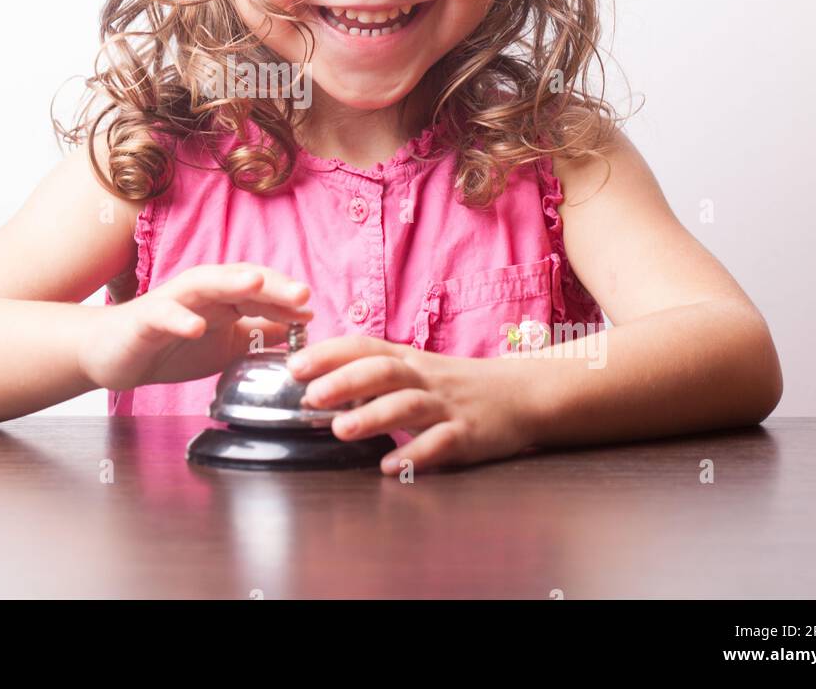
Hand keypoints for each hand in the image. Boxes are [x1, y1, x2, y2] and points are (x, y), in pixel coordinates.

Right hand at [79, 262, 313, 391]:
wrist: (114, 355)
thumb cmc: (170, 345)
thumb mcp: (226, 344)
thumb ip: (260, 333)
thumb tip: (300, 327)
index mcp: (223, 299)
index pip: (261, 291)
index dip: (286, 299)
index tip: (311, 311)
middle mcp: (201, 292)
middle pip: (240, 280)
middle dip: (271, 285)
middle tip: (301, 293)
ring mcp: (173, 302)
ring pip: (205, 285)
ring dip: (230, 282)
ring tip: (256, 285)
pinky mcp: (146, 319)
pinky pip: (163, 315)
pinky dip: (180, 319)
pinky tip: (196, 327)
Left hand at [288, 336, 539, 473]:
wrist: (522, 394)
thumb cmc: (456, 385)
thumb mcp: (416, 371)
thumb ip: (374, 375)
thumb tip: (320, 382)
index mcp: (408, 360)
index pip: (364, 347)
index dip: (328, 353)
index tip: (294, 364)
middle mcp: (424, 378)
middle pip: (383, 371)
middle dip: (345, 381)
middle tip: (310, 395)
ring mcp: (447, 405)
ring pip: (408, 405)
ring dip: (373, 417)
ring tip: (340, 431)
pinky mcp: (469, 434)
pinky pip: (441, 443)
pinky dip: (416, 454)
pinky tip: (391, 467)